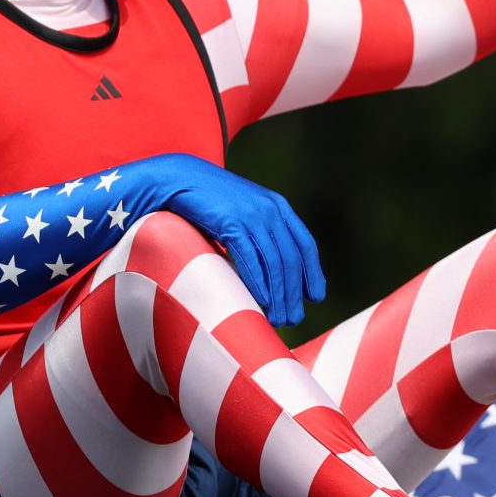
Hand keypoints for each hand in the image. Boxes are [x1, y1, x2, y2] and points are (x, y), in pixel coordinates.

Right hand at [149, 155, 325, 325]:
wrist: (179, 178)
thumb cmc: (210, 201)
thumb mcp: (244, 212)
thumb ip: (261, 233)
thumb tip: (272, 269)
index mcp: (278, 206)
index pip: (305, 244)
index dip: (313, 272)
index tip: (315, 297)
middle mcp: (270, 210)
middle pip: (291, 258)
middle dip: (294, 292)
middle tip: (294, 317)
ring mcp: (251, 215)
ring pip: (274, 262)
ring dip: (278, 295)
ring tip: (278, 318)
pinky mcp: (231, 223)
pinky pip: (250, 259)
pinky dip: (258, 283)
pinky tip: (262, 302)